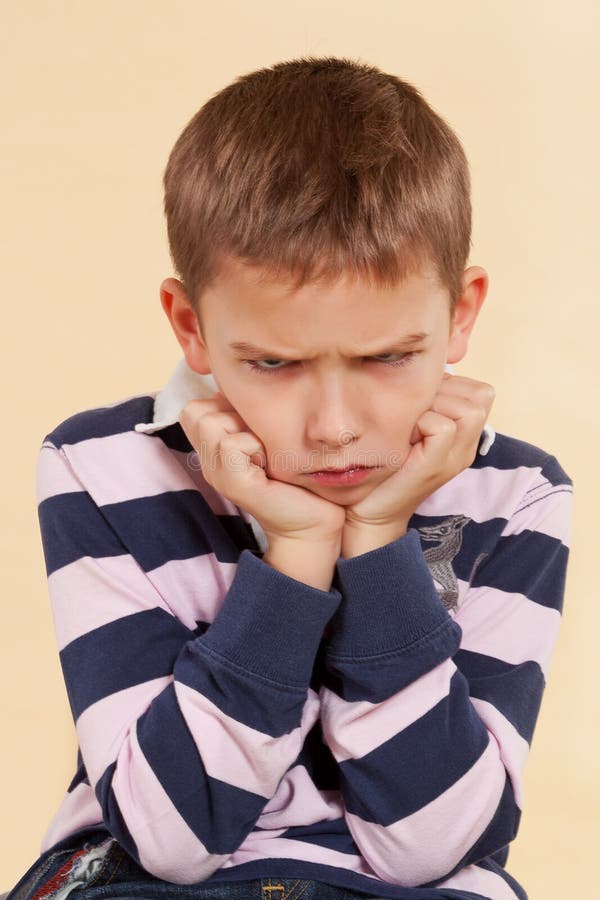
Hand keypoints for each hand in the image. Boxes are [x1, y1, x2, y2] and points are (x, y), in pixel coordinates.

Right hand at [179, 392, 345, 544]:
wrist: (317, 520)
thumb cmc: (299, 476)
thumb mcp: (269, 437)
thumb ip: (250, 414)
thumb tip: (244, 382)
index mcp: (214, 450)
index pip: (194, 407)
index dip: (223, 405)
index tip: (254, 428)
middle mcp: (209, 463)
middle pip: (196, 410)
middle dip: (232, 414)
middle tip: (261, 441)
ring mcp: (218, 475)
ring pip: (211, 422)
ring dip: (246, 429)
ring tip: (266, 452)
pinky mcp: (235, 485)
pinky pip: (231, 444)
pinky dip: (255, 446)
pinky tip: (270, 464)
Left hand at [342, 373, 494, 553]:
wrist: (368, 512)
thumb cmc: (383, 464)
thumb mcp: (409, 426)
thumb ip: (424, 402)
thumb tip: (421, 364)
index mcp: (464, 436)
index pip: (481, 390)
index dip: (451, 384)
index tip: (421, 403)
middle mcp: (467, 447)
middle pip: (481, 394)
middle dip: (444, 391)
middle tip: (413, 413)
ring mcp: (455, 459)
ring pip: (468, 407)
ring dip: (434, 405)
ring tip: (409, 424)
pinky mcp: (435, 468)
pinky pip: (444, 427)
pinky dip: (422, 422)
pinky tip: (404, 437)